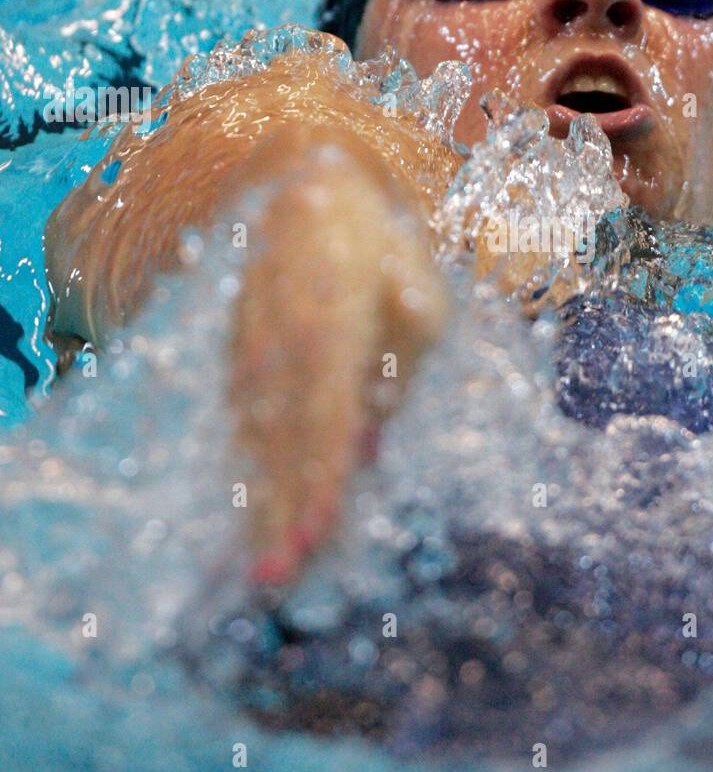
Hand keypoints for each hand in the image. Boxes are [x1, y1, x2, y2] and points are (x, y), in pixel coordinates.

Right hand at [229, 136, 447, 585]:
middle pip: (283, 441)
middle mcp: (281, 346)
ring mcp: (251, 351)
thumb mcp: (417, 298)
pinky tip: (250, 513)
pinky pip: (241, 423)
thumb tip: (370, 447)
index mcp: (331, 327)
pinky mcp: (237, 356)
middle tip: (277, 579)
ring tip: (261, 567)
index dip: (320, 479)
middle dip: (281, 512)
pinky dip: (247, 471)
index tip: (317, 534)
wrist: (310, 192)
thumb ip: (399, 369)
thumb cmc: (382, 253)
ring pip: (255, 439)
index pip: (325, 419)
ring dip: (259, 503)